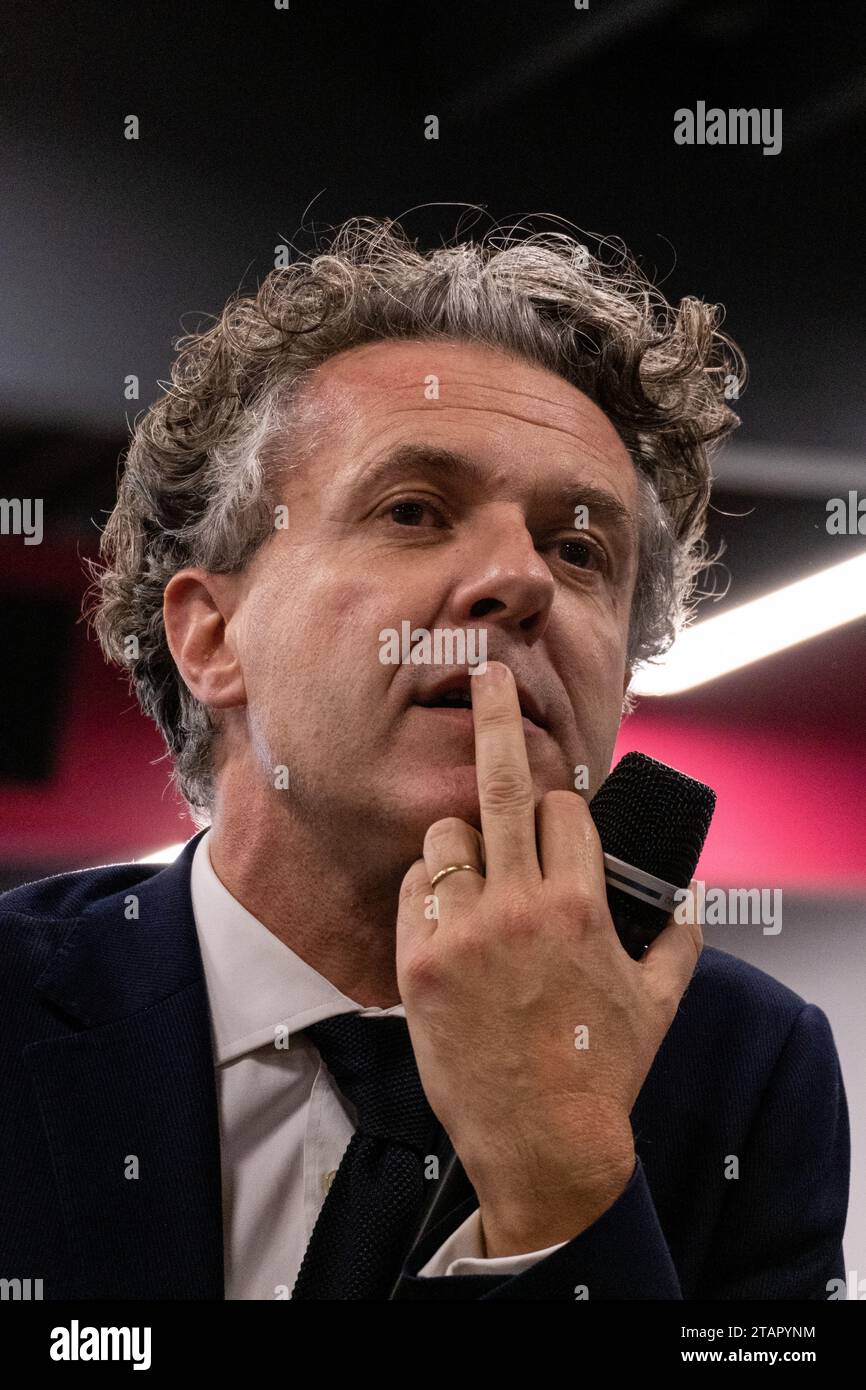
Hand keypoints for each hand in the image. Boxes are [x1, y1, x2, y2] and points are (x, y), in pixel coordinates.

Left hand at [396, 661, 701, 1255]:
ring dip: (460, 843)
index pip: (564, 808)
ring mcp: (462, 934)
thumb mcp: (660, 999)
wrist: (540, 1142)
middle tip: (485, 673)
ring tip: (475, 878)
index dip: (561, 808)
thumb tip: (691, 891)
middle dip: (495, 719)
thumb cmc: (602, 1068)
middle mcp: (519, 907)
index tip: (555, 819)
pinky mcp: (418, 964)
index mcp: (580, 905)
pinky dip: (429, 892)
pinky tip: (449, 919)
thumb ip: (680, 933)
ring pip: (446, 837)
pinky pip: (413, 891)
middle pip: (501, 785)